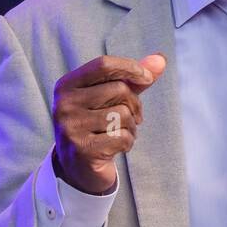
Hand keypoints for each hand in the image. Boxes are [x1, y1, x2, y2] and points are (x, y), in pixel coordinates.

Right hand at [52, 53, 165, 193]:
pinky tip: (116, 147)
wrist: (78, 167)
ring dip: (131, 126)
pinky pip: (122, 137)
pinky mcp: (84, 149)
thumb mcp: (111, 98)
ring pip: (123, 115)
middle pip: (119, 90)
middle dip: (134, 104)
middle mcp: (65, 104)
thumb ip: (133, 79)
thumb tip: (161, 60)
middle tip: (132, 117)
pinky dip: (128, 142)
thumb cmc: (97, 124)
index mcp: (67, 85)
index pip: (103, 65)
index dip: (131, 68)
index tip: (148, 78)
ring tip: (121, 133)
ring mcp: (72, 127)